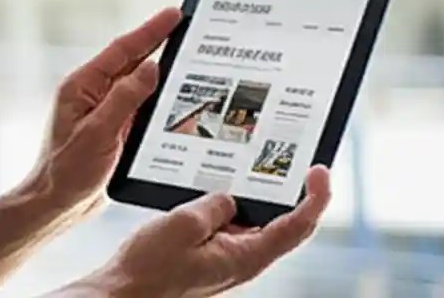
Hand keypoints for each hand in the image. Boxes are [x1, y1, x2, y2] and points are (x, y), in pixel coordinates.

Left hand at [22, 8, 181, 218]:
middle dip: (160, 43)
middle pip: (132, 61)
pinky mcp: (113, 128)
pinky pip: (141, 107)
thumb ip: (125, 99)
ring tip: (192, 56)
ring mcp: (104, 110)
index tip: (174, 15)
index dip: (150, 31)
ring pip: (139, 84)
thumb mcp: (98, 133)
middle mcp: (92, 93)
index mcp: (81, 85)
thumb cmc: (67, 170)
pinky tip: (180, 98)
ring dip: (163, 72)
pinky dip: (160, 100)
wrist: (57, 203)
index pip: (121, 50)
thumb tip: (150, 67)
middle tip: (190, 27)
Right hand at [84, 166, 331, 297]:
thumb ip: (214, 205)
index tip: (319, 170)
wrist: (124, 293)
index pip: (297, 226)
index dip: (315, 197)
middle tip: (289, 158)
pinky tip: (214, 188)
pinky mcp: (209, 256)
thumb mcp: (183, 225)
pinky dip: (231, 204)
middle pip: (285, 224)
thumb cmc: (150, 269)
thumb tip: (228, 197)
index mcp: (246, 257)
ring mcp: (226, 259)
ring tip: (250, 166)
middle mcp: (243, 260)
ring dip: (258, 196)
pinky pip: (230, 226)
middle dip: (291, 192)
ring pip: (255, 223)